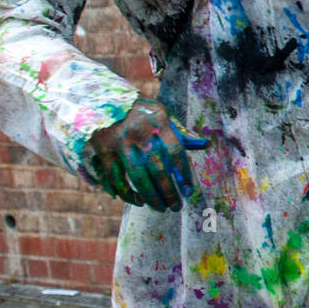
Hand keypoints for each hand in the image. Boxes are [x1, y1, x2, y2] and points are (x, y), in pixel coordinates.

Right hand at [81, 98, 203, 211]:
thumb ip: (180, 132)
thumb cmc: (140, 111)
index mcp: (159, 121)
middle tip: (176, 207)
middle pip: (157, 169)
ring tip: (160, 208)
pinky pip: (115, 178)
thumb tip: (205, 144)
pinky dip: (125, 193)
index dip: (184, 174)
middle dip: (168, 192)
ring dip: (150, 197)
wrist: (103, 99)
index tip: (188, 192)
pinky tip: (136, 201)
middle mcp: (140, 132)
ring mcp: (120, 142)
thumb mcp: (162, 114)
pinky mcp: (103, 150)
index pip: (176, 151)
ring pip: (137, 177)